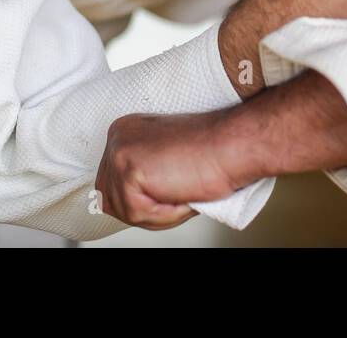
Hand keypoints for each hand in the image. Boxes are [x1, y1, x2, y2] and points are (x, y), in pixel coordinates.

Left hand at [94, 110, 238, 229]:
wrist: (235, 144)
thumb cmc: (214, 153)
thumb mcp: (167, 162)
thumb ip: (144, 175)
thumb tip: (132, 203)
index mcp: (127, 131)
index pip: (113, 182)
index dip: (142, 199)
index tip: (171, 191)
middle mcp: (119, 136)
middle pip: (111, 198)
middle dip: (144, 209)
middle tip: (177, 196)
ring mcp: (121, 151)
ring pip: (124, 210)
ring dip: (158, 213)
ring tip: (183, 191)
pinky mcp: (129, 168)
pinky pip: (137, 214)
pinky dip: (165, 215)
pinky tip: (183, 192)